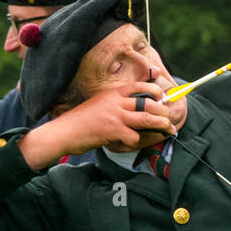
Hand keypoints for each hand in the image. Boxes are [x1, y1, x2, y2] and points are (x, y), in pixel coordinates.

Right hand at [18, 82, 175, 169]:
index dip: (154, 90)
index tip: (163, 96)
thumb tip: (137, 111)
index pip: (138, 87)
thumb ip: (116, 105)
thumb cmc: (80, 122)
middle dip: (163, 112)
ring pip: (147, 118)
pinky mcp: (113, 130)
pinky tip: (125, 143)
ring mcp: (115, 115)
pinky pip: (133, 137)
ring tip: (169, 130)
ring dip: (161, 125)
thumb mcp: (99, 106)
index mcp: (111, 93)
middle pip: (148, 104)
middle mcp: (115, 102)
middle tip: (169, 120)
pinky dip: (134, 142)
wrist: (61, 133)